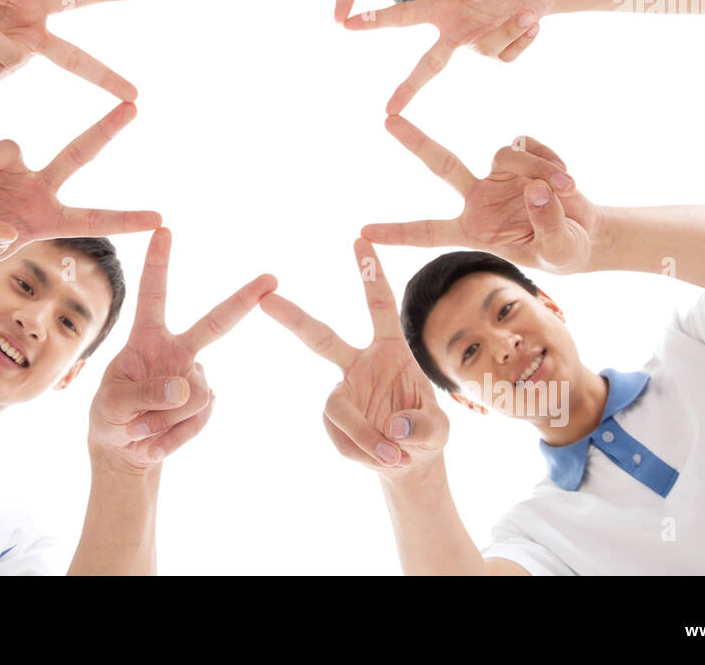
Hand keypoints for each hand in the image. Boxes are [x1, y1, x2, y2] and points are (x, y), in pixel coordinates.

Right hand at [0, 102, 160, 270]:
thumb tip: (5, 232)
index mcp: (44, 219)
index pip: (92, 219)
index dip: (125, 219)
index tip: (159, 219)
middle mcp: (35, 188)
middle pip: (79, 153)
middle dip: (106, 129)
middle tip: (135, 106)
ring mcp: (10, 169)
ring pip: (9, 148)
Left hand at [89, 227, 276, 469]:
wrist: (125, 452)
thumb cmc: (110, 418)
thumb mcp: (111, 407)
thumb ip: (143, 395)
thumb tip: (185, 389)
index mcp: (147, 338)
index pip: (153, 294)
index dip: (157, 262)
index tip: (163, 227)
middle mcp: (177, 350)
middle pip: (215, 323)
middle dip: (244, 299)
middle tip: (271, 280)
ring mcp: (195, 378)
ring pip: (194, 395)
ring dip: (162, 420)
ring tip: (140, 428)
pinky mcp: (207, 405)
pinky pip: (199, 420)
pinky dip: (172, 437)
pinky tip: (155, 441)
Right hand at [260, 237, 447, 473]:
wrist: (406, 465)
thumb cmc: (424, 436)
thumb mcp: (438, 433)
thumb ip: (424, 428)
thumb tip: (393, 428)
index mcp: (391, 350)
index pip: (380, 306)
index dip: (371, 274)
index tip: (359, 239)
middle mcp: (359, 364)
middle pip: (320, 337)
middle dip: (293, 317)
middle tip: (266, 298)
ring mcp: (341, 391)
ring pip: (339, 408)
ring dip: (366, 435)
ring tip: (392, 456)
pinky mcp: (331, 420)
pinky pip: (341, 437)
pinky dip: (364, 453)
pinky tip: (383, 458)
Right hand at [346, 0, 559, 112]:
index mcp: (442, 8)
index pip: (404, 16)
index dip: (376, 19)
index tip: (348, 24)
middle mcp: (454, 31)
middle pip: (427, 65)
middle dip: (409, 86)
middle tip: (390, 108)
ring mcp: (476, 45)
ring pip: (489, 47)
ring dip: (511, 27)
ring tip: (527, 10)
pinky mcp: (499, 54)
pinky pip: (508, 54)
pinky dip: (524, 37)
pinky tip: (532, 22)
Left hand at [362, 115, 599, 273]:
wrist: (587, 234)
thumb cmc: (564, 251)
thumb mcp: (557, 251)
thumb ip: (546, 223)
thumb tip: (535, 188)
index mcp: (472, 230)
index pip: (428, 232)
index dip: (398, 232)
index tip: (364, 231)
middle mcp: (478, 199)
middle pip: (441, 164)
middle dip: (415, 140)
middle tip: (387, 119)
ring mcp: (498, 176)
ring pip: (503, 153)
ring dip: (536, 167)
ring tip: (567, 187)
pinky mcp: (522, 157)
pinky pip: (526, 144)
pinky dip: (548, 158)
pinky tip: (567, 177)